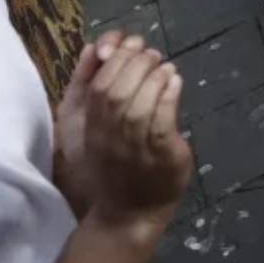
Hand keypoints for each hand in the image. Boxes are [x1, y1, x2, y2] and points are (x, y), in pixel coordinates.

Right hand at [55, 32, 191, 229]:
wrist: (127, 215)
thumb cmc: (110, 168)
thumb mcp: (88, 131)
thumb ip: (89, 92)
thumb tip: (95, 48)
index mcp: (88, 130)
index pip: (97, 86)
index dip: (113, 60)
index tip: (125, 48)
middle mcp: (107, 138)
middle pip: (117, 91)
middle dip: (135, 64)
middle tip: (150, 55)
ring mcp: (133, 149)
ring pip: (139, 105)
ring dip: (154, 78)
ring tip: (165, 67)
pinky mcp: (160, 156)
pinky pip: (162, 121)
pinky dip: (169, 96)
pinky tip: (175, 82)